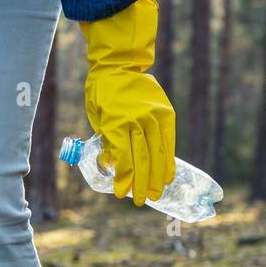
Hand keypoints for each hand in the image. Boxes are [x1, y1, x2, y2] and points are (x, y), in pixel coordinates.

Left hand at [80, 0, 176, 205]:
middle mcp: (138, 120)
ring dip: (157, 177)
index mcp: (116, 123)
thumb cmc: (101, 93)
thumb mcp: (96, 119)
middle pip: (142, 160)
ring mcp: (154, 116)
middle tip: (140, 201)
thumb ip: (107, 142)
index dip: (124, 179)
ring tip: (155, 194)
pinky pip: (168, 141)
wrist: (117, 65)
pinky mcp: (166, 114)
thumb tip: (115, 167)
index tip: (121, 194)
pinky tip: (168, 176)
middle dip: (141, 184)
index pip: (124, 159)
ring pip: (158, 153)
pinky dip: (168, 160)